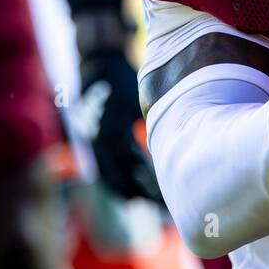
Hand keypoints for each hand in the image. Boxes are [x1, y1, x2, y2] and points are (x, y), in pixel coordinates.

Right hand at [75, 49, 163, 201]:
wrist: (97, 61)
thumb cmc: (125, 78)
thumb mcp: (140, 100)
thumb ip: (153, 123)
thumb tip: (178, 146)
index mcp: (113, 131)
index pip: (132, 166)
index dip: (147, 182)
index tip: (163, 195)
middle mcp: (98, 139)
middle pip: (118, 176)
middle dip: (137, 192)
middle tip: (158, 206)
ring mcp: (91, 140)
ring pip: (108, 173)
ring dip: (124, 189)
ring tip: (142, 201)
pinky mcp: (90, 138)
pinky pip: (103, 164)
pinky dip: (115, 177)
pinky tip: (129, 185)